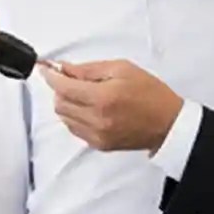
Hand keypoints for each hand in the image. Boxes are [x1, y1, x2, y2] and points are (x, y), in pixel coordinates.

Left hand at [40, 59, 182, 151]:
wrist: (168, 123)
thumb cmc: (150, 94)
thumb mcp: (122, 69)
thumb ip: (89, 69)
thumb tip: (65, 68)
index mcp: (103, 97)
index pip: (64, 87)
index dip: (51, 76)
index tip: (45, 69)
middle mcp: (97, 119)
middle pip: (60, 104)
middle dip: (60, 89)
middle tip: (70, 79)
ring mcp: (97, 135)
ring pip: (64, 118)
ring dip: (67, 103)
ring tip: (83, 94)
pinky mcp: (99, 145)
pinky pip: (75, 129)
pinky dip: (75, 117)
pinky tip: (88, 108)